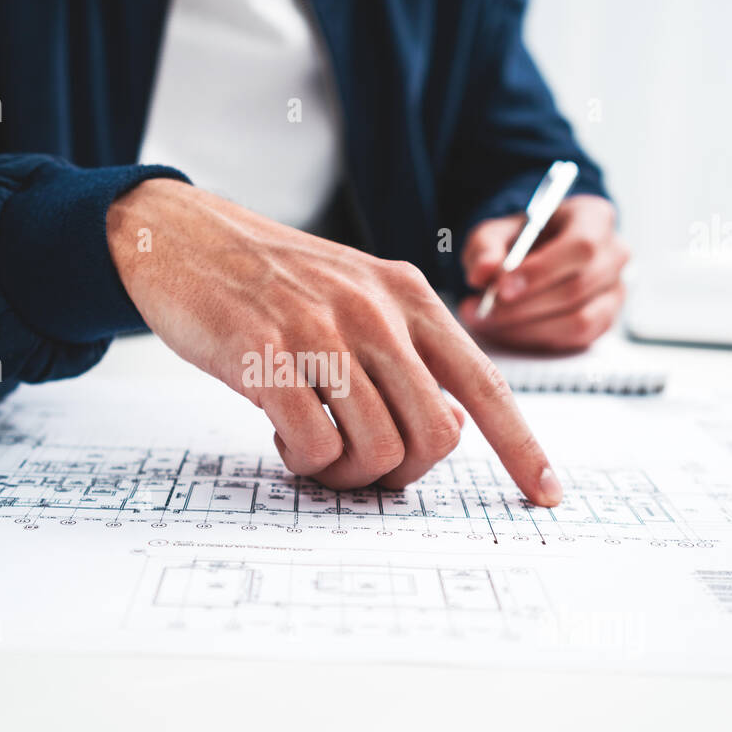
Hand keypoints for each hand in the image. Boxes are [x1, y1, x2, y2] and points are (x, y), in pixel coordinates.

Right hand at [107, 179, 562, 503]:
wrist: (185, 237)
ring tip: (313, 448)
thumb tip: (449, 428)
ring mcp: (320, 331)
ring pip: (377, 451)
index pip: (485, 384)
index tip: (547, 494)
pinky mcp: (266, 356)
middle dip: (401, 474)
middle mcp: (375, 312)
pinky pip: (315, 448)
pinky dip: (303, 460)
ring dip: (346, 474)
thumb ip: (408, 352)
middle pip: (433, 437)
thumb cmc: (274, 280)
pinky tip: (282, 434)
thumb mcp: (358, 295)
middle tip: (359, 467)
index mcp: (408, 295)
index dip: (522, 447)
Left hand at [458, 194, 629, 350]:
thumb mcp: (496, 232)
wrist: (536, 256)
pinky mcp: (605, 320)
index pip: (580, 246)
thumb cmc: (521, 240)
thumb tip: (483, 272)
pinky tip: (505, 330)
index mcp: (594, 217)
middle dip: (524, 305)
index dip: (541, 271)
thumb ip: (485, 247)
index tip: (501, 287)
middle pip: (577, 287)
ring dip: (526, 327)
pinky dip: (535, 338)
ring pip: (578, 319)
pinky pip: (575, 338)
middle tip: (482, 311)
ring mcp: (615, 290)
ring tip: (486, 322)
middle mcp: (614, 253)